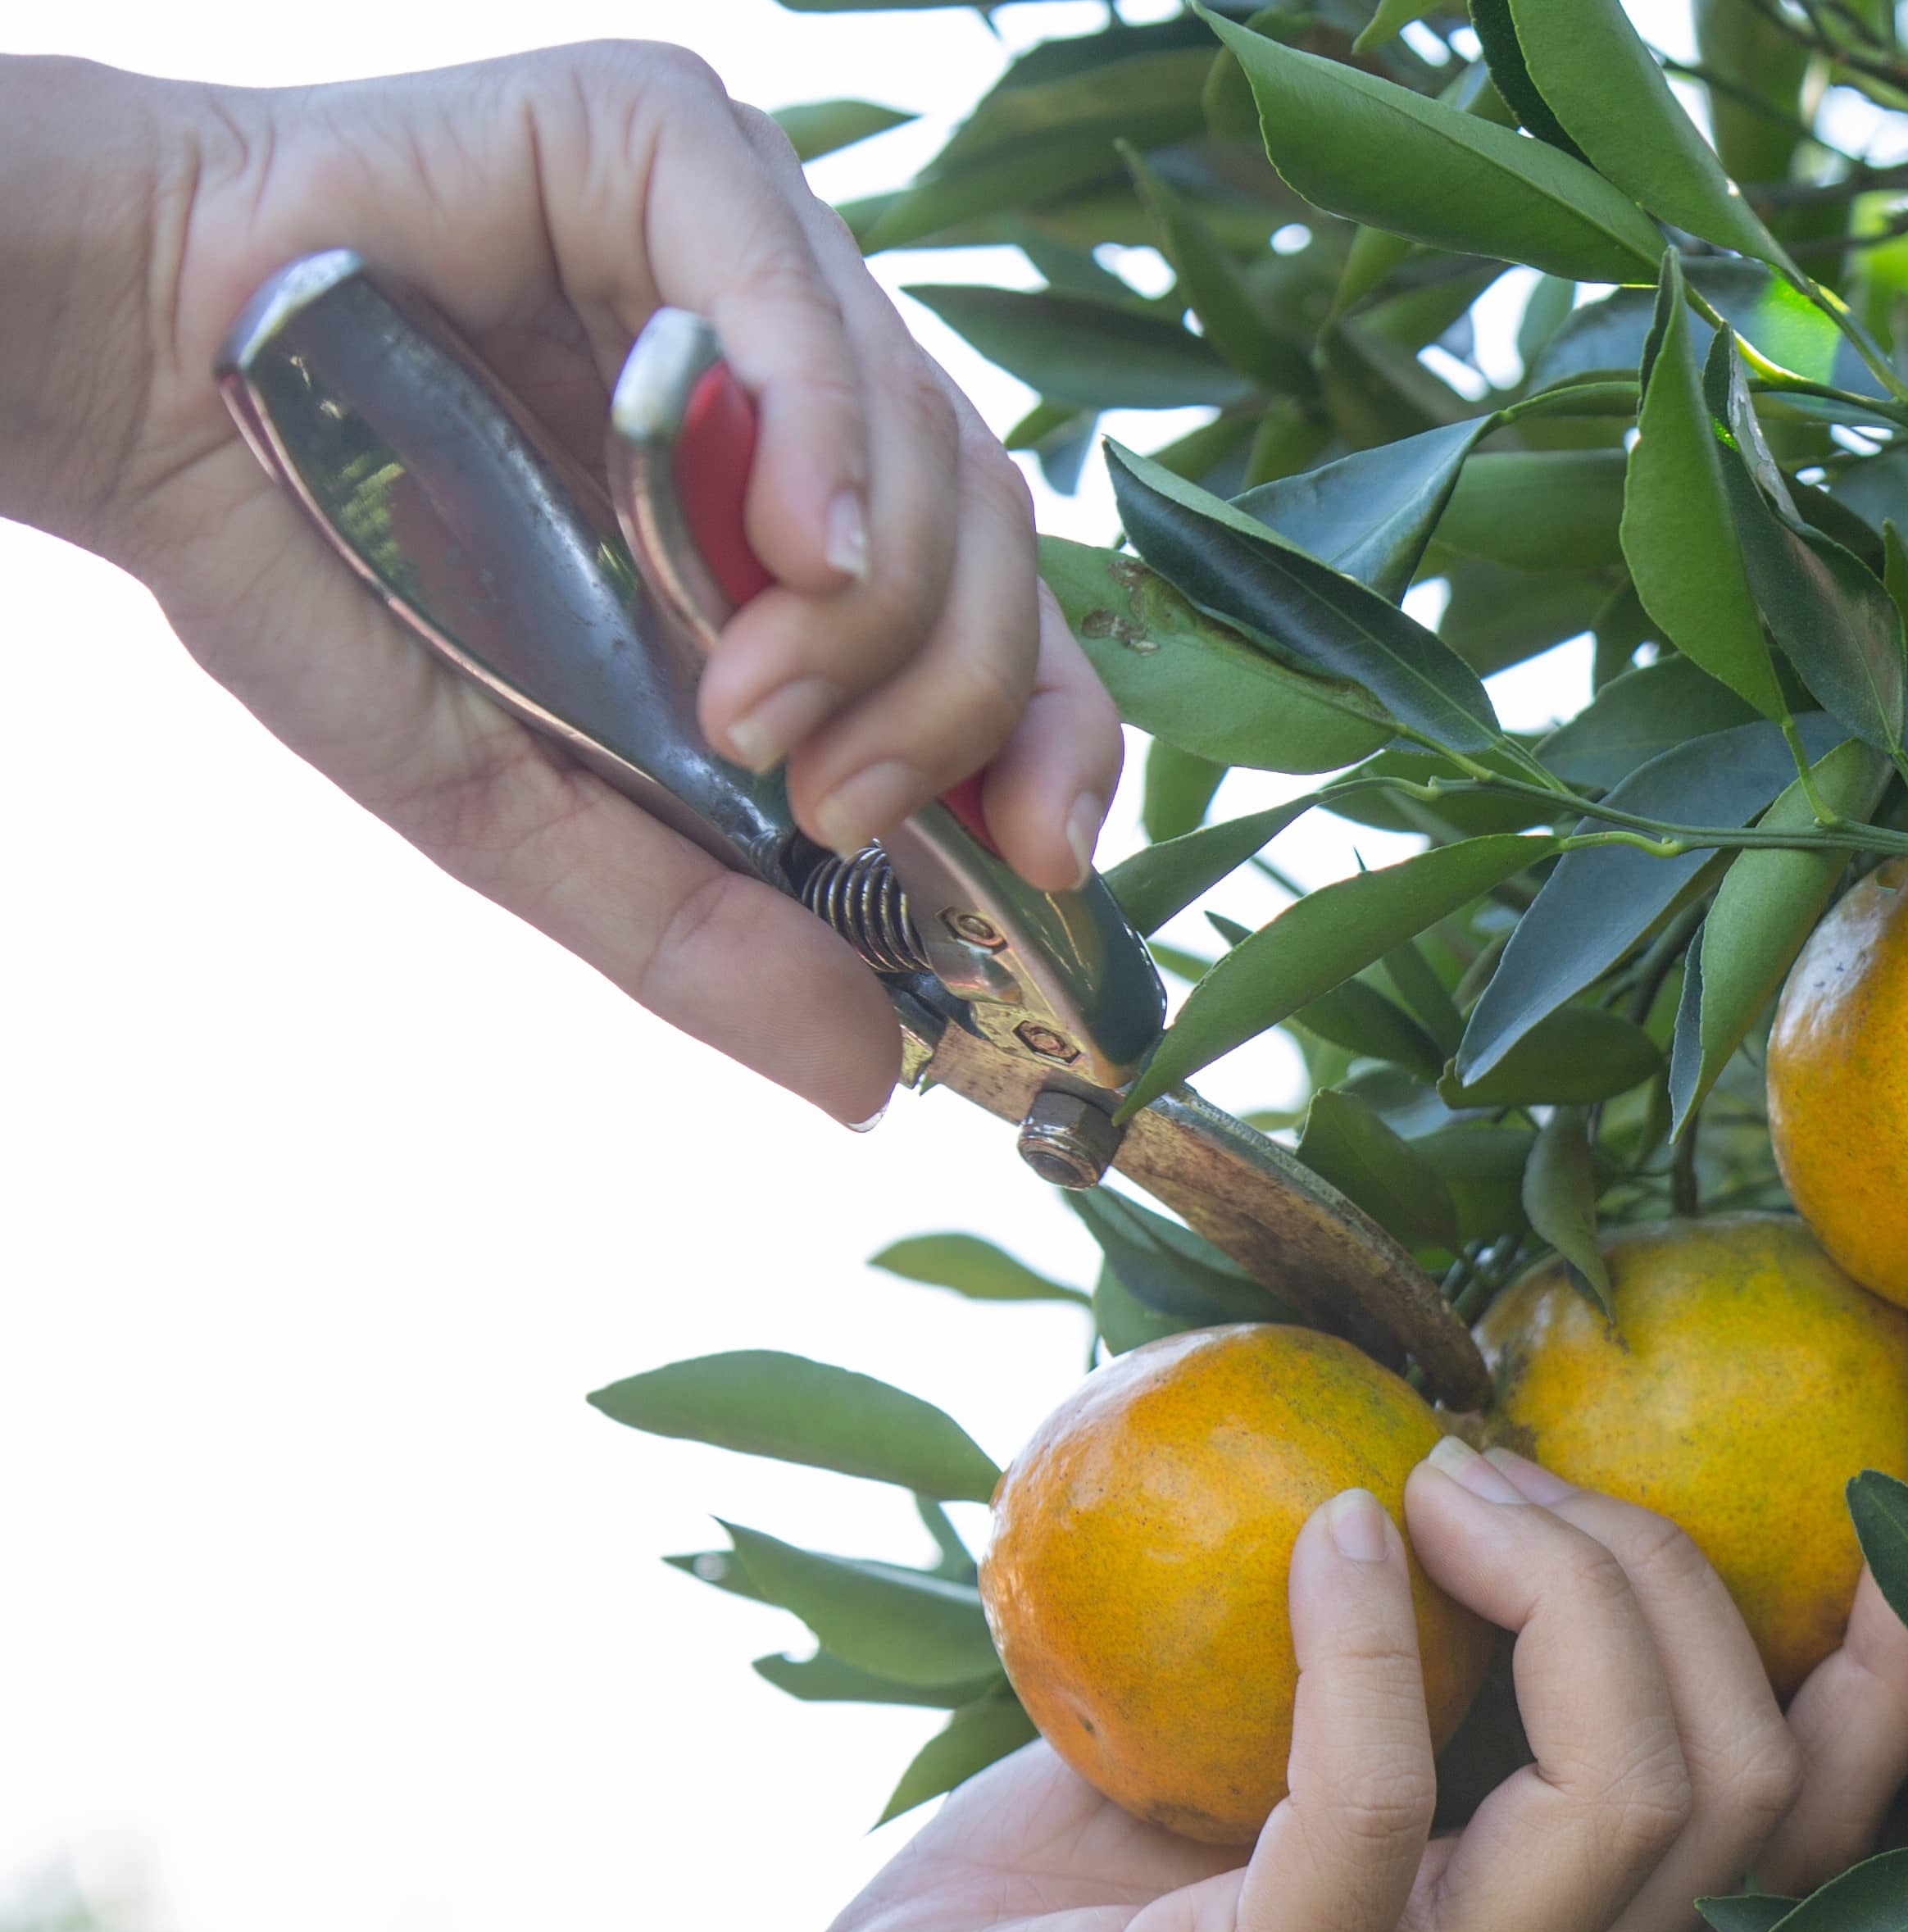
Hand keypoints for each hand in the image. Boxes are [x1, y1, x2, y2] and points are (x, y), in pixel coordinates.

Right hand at [0, 48, 1121, 1121]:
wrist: (114, 387)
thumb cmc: (325, 571)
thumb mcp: (532, 798)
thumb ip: (701, 923)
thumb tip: (869, 1079)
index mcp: (799, 498)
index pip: (1008, 609)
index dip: (1055, 738)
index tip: (1050, 865)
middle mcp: (800, 355)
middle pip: (993, 534)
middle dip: (950, 702)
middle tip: (836, 804)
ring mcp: (746, 237)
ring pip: (926, 435)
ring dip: (873, 615)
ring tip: (747, 714)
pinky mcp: (667, 138)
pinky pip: (804, 299)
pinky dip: (825, 445)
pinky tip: (799, 560)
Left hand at [500, 1445, 1907, 1931]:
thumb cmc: (1104, 1858)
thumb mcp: (1318, 1727)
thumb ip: (1456, 1643)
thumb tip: (1532, 1419)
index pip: (1821, 1829)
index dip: (1905, 1665)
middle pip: (1746, 1783)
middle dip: (1664, 1570)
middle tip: (1499, 1465)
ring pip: (1632, 1801)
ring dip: (1561, 1585)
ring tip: (1437, 1486)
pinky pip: (1386, 1811)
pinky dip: (1377, 1641)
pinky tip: (1337, 1539)